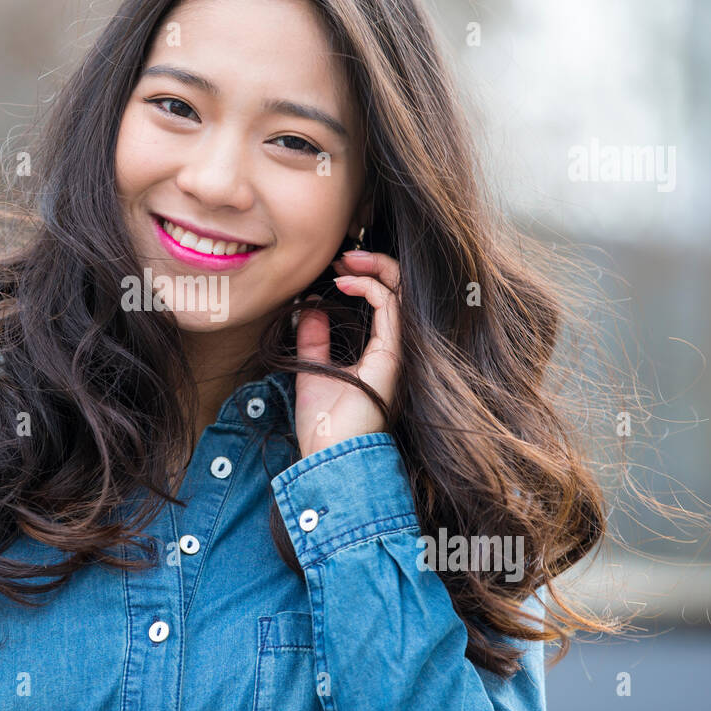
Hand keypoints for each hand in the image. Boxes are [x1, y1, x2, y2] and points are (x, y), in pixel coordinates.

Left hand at [293, 250, 403, 459]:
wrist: (329, 455)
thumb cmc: (323, 424)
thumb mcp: (314, 368)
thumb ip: (314, 339)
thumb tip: (309, 308)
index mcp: (379, 354)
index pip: (385, 302)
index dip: (365, 277)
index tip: (337, 268)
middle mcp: (394, 351)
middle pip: (400, 292)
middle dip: (374, 265)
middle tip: (344, 255)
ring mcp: (396, 353)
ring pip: (401, 293)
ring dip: (375, 268)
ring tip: (345, 260)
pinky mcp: (393, 355)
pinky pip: (392, 307)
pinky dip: (370, 287)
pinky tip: (345, 283)